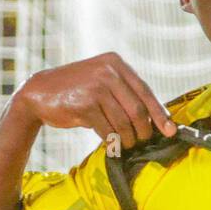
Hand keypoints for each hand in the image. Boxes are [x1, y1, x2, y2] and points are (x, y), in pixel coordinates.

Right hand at [16, 52, 175, 151]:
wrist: (39, 93)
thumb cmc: (75, 91)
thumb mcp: (100, 82)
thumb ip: (123, 93)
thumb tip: (153, 119)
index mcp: (116, 64)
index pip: (146, 92)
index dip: (160, 114)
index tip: (171, 131)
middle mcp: (108, 72)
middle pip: (138, 110)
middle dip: (144, 131)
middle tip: (143, 141)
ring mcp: (96, 87)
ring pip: (124, 123)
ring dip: (128, 139)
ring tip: (127, 145)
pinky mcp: (84, 105)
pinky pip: (107, 130)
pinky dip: (112, 141)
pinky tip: (112, 145)